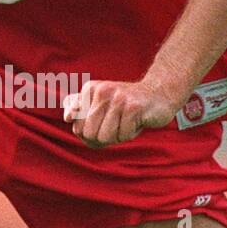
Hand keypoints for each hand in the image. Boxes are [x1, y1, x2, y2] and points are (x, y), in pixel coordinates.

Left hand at [62, 78, 178, 146]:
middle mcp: (102, 91)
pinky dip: (131, 134)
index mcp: (90, 89)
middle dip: (104, 137)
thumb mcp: (99, 103)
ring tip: (127, 122)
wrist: (159, 94)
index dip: (91, 135)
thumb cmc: (126, 104)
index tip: (104, 124)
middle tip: (117, 125)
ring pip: (106, 137)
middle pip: (90, 135)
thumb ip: (77, 108)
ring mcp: (118, 98)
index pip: (78, 128)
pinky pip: (124, 136)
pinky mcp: (134, 107)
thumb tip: (67, 117)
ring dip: (118, 135)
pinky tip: (137, 121)